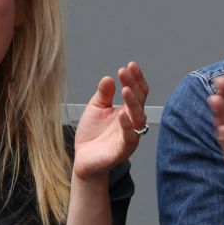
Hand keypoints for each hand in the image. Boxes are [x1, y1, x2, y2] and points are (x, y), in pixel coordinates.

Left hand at [73, 62, 149, 179]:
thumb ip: (104, 94)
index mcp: (127, 110)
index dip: (135, 78)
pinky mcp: (123, 150)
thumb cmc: (92, 134)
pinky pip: (129, 137)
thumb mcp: (96, 108)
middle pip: (140, 101)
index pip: (137, 92)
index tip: (129, 66)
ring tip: (125, 89)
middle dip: (134, 85)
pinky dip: (127, 126)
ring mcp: (130, 136)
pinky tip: (122, 114)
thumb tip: (108, 78)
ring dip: (133, 103)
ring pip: (138, 118)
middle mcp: (132, 122)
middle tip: (125, 72)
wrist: (84, 159)